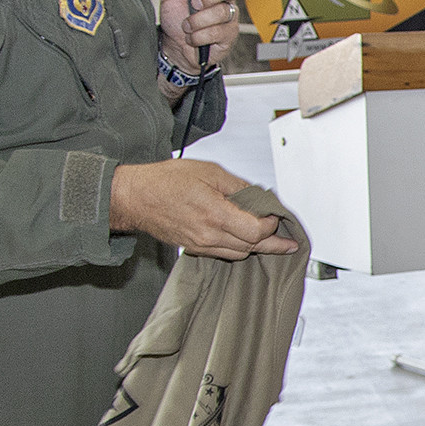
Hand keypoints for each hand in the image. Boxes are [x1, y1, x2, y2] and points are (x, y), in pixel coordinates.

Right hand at [108, 159, 299, 259]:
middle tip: (290, 245)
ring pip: (238, 253)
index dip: (270, 225)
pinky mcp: (193, 248)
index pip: (256, 231)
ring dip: (256, 248)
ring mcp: (200, 245)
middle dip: (273, 244)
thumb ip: (238, 186)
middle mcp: (209, 235)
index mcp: (215, 214)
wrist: (134, 197)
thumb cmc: (165, 181)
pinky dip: (238, 248)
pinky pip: (223, 253)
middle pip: (251, 247)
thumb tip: (259, 197)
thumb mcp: (208, 171)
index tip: (275, 216)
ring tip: (273, 244)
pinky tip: (246, 242)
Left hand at [160, 0, 244, 72]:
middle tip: (193, 4)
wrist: (176, 46)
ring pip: (221, 12)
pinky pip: (218, 32)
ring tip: (187, 25)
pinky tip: (194, 36)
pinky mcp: (229, 34)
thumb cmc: (176, 19)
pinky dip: (200, 36)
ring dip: (197, 20)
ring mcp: (229, 16)